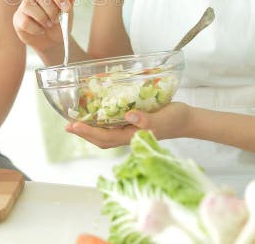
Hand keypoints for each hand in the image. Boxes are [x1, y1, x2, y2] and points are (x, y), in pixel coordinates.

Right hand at [12, 0, 78, 52]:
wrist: (52, 41)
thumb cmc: (60, 24)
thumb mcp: (68, 13)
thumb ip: (70, 0)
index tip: (67, 8)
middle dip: (51, 9)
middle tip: (56, 20)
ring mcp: (24, 6)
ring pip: (28, 5)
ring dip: (42, 18)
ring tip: (49, 25)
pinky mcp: (18, 18)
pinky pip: (24, 21)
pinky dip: (35, 29)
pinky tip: (41, 31)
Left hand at [65, 102, 190, 147]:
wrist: (186, 120)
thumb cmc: (175, 119)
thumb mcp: (163, 119)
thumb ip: (147, 120)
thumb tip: (128, 116)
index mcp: (132, 136)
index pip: (105, 137)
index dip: (88, 132)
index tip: (74, 126)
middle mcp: (128, 135)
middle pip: (101, 139)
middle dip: (84, 133)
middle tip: (67, 125)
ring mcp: (130, 131)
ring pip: (105, 134)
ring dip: (90, 130)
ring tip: (75, 123)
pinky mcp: (132, 124)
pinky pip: (112, 126)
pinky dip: (101, 123)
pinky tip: (95, 116)